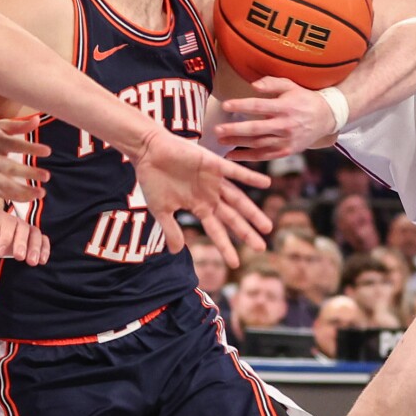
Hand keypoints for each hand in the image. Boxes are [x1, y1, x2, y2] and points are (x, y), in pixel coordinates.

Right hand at [0, 118, 50, 203]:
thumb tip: (37, 120)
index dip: (30, 148)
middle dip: (28, 173)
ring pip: (4, 185)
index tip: (48, 151)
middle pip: (8, 168)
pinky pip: (1, 193)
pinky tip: (31, 198)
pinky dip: (16, 198)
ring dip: (23, 191)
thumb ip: (19, 125)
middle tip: (47, 176)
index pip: (13, 144)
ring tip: (41, 193)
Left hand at [0, 203, 50, 264]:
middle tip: (19, 257)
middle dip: (22, 243)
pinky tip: (42, 260)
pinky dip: (44, 247)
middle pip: (23, 228)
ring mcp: (19, 228)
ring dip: (36, 247)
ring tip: (33, 262)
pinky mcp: (23, 238)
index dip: (5, 237)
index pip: (6, 223)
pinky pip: (39, 238)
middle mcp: (10, 220)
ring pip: (34, 233)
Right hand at [127, 131, 271, 267]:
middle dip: (246, 232)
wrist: (148, 151)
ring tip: (267, 226)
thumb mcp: (161, 209)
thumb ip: (171, 230)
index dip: (225, 247)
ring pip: (238, 199)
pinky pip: (235, 172)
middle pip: (233, 217)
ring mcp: (214, 180)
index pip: (215, 230)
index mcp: (198, 206)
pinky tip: (266, 183)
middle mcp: (210, 195)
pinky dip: (250, 177)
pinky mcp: (213, 164)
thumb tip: (176, 252)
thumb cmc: (153, 179)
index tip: (235, 264)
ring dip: (252, 212)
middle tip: (262, 248)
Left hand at [215, 77, 339, 160]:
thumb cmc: (303, 99)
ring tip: (220, 140)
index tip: (225, 105)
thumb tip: (253, 85)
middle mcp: (285, 125)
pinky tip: (232, 155)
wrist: (326, 118)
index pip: (259, 106)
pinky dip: (247, 157)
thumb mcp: (291, 86)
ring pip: (257, 144)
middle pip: (256, 129)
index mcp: (285, 107)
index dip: (242, 106)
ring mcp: (286, 140)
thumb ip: (272, 83)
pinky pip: (263, 156)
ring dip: (237, 144)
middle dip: (235, 130)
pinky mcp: (286, 151)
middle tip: (217, 129)